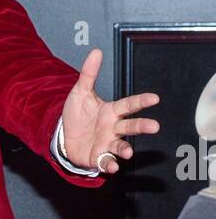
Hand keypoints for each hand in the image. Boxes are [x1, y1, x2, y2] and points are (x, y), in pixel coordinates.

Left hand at [60, 48, 159, 173]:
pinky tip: (113, 167)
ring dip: (125, 149)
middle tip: (155, 127)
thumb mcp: (80, 92)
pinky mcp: (97, 157)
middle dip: (142, 126)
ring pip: (120, 146)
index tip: (155, 98)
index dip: (141, 101)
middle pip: (130, 126)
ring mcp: (106, 144)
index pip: (129, 104)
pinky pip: (106, 162)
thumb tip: (96, 52)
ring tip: (129, 152)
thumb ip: (89, 74)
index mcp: (111, 111)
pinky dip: (110, 165)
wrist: (63, 137)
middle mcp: (112, 128)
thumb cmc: (77, 115)